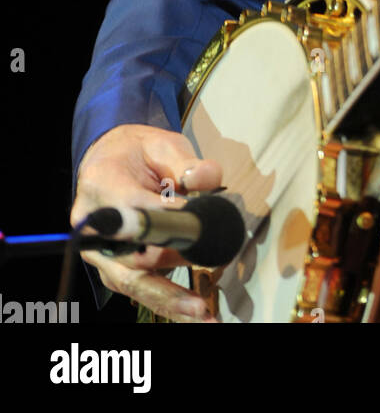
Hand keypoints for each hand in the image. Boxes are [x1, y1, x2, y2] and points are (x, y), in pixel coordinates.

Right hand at [71, 123, 222, 322]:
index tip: (194, 224)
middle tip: (203, 272)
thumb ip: (186, 161)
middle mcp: (93, 225)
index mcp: (101, 183)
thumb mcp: (163, 144)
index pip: (130, 207)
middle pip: (126, 255)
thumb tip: (208, 179)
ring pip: (131, 281)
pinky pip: (139, 287)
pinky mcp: (114, 268)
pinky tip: (194, 313)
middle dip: (167, 264)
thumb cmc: (138, 153)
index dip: (161, 219)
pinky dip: (167, 301)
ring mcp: (101, 251)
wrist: (112, 161)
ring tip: (202, 312)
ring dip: (169, 297)